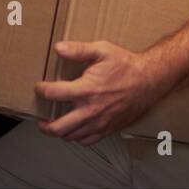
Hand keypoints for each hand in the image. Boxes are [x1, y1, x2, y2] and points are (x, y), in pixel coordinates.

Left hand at [35, 40, 175, 146]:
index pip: (54, 94)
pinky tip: (75, 130)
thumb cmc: (126, 65)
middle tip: (41, 120)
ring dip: (60, 132)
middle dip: (45, 125)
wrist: (149, 80)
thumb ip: (79, 50)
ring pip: (71, 136)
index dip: (42, 90)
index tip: (39, 87)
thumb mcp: (102, 50)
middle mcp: (91, 110)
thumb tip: (59, 48)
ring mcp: (99, 122)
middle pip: (58, 127)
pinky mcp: (108, 129)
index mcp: (86, 89)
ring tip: (56, 125)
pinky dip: (77, 138)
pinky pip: (87, 141)